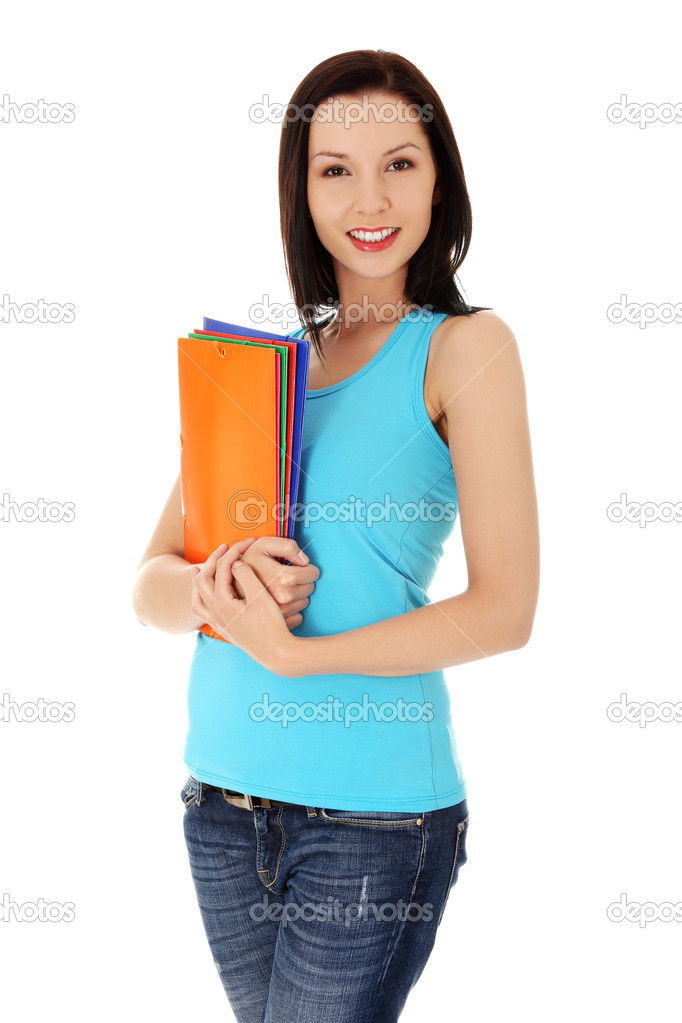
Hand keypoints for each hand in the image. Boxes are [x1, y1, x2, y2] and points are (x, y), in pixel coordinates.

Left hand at [190, 539, 295, 671]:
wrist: (275, 652)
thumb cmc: (270, 624)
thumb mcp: (260, 596)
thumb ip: (245, 575)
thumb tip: (235, 562)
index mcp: (222, 601)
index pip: (223, 568)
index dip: (235, 551)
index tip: (247, 543)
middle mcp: (214, 611)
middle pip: (203, 579)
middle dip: (213, 560)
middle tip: (226, 547)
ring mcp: (217, 622)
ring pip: (197, 598)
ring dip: (198, 581)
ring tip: (198, 570)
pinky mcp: (223, 629)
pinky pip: (202, 612)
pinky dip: (200, 599)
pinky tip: (206, 597)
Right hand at [234, 536, 319, 629]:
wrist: (226, 588)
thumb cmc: (247, 563)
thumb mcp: (263, 545)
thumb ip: (287, 546)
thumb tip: (304, 560)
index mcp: (282, 577)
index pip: (311, 573)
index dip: (310, 569)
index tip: (304, 567)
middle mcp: (283, 597)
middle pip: (309, 589)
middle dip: (306, 581)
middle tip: (295, 577)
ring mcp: (281, 612)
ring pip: (304, 603)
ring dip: (300, 596)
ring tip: (286, 588)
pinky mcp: (278, 623)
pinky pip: (298, 617)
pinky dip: (294, 610)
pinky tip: (284, 602)